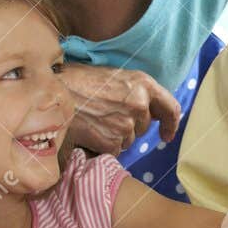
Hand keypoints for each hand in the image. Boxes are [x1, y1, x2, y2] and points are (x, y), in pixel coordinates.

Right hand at [60, 62, 181, 154]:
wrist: (56, 91)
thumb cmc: (81, 81)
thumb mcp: (117, 77)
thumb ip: (137, 93)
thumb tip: (148, 111)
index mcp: (144, 84)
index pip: (170, 108)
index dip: (170, 124)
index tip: (167, 135)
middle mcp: (140, 104)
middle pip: (143, 127)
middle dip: (129, 126)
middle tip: (105, 114)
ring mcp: (127, 124)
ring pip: (128, 140)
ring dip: (114, 135)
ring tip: (94, 120)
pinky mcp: (113, 141)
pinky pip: (114, 150)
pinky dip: (102, 145)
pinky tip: (90, 131)